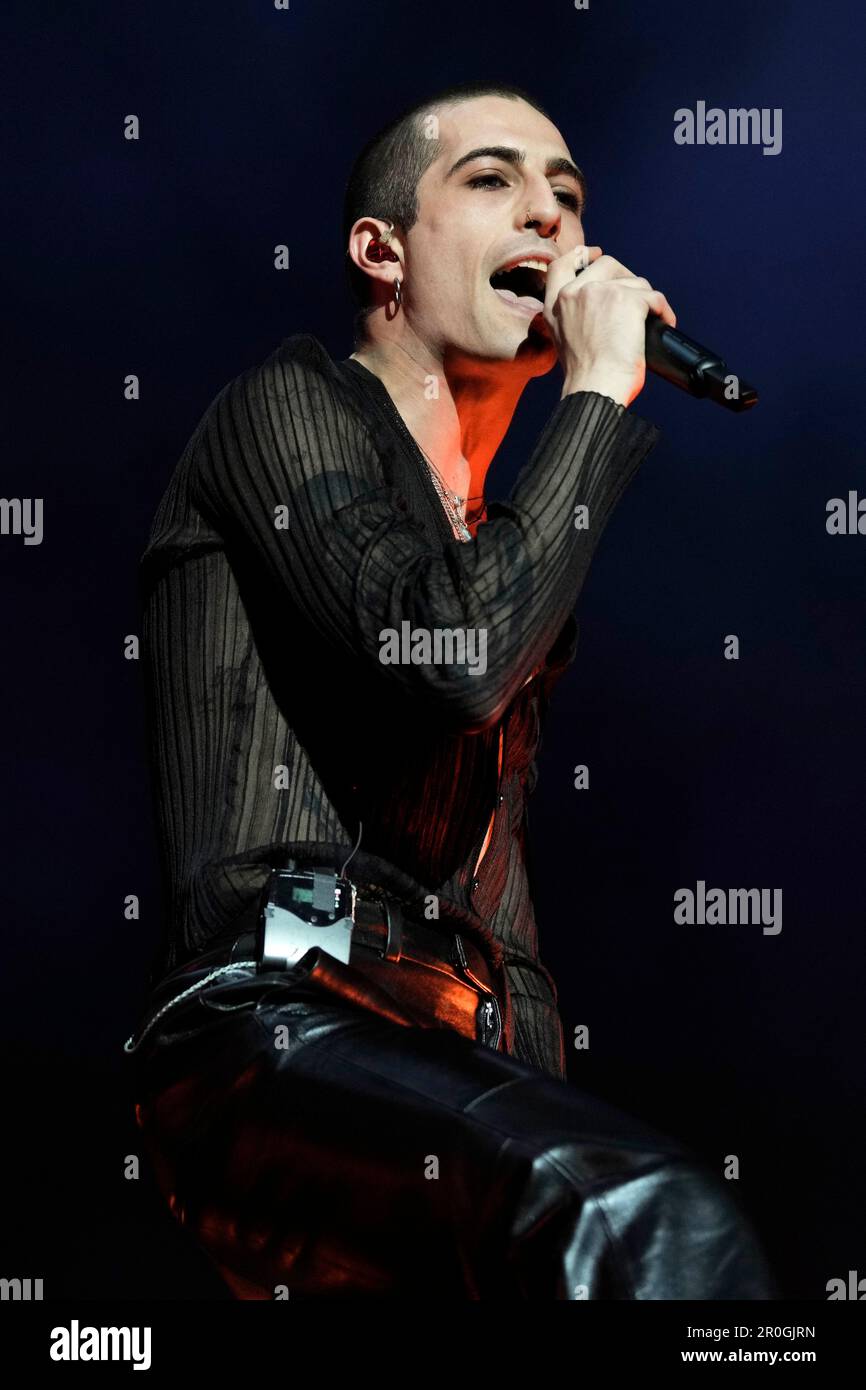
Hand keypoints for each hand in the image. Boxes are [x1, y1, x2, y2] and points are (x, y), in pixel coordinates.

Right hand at [537, 246, 676, 406]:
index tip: (593, 254)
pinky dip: (663, 311)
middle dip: (626, 276)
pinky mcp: (627, 299)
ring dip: (646, 300)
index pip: (561, 265)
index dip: (579, 255)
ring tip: (650, 321)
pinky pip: (654, 296)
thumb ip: (572, 317)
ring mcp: (601, 292)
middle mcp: (574, 293)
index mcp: (555, 305)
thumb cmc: (586, 377)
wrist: (596, 389)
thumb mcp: (564, 341)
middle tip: (637, 296)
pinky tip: (664, 323)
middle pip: (606, 264)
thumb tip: (602, 307)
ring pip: (634, 281)